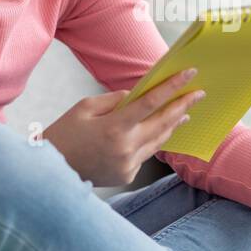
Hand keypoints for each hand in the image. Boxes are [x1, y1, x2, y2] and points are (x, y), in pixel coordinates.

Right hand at [41, 68, 205, 186]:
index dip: (172, 87)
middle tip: (199, 93)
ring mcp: (128, 165)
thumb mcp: (84, 108)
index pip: (150, 102)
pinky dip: (152, 141)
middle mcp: (125, 148)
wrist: (51, 171)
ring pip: (159, 141)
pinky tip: (158, 131)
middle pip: (163, 123)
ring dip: (172, 124)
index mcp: (113, 127)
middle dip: (183, 106)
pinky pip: (145, 154)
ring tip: (185, 112)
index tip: (189, 74)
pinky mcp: (127, 176)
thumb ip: (114, 100)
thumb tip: (138, 95)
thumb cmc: (64, 134)